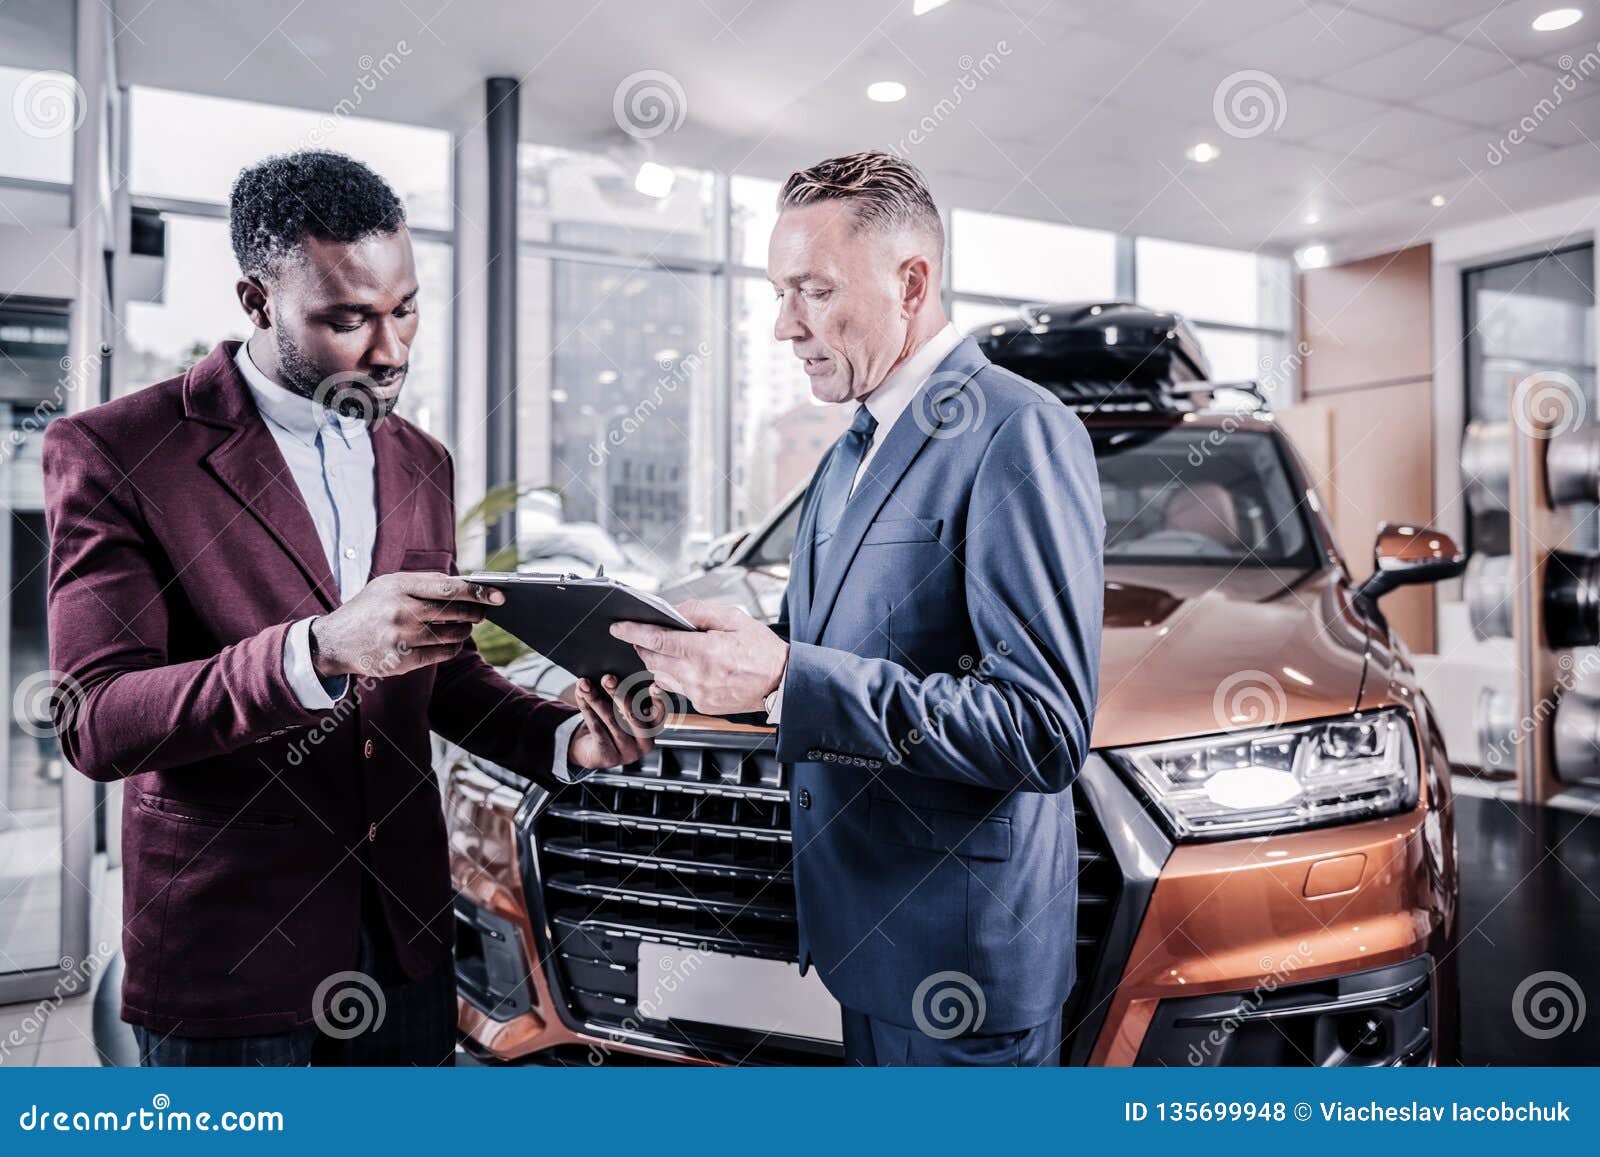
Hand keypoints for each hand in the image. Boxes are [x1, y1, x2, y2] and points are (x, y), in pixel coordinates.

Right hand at [309, 571, 501, 677]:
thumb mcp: (387, 585)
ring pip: (451, 635)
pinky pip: (441, 654)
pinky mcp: (401, 661)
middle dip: (476, 612)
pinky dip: (452, 647)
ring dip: (464, 630)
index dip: (476, 592)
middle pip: (454, 612)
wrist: (334, 642)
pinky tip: (450, 642)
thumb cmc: (369, 609)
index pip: (447, 587)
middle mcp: (399, 611)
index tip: (497, 594)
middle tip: (484, 611)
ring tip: (464, 625)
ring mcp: (400, 638)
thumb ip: (422, 581)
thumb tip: (463, 583)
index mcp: (398, 587)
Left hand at [567, 674, 662, 768]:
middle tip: (607, 678)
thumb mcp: (623, 712)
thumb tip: (613, 679)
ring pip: (611, 720)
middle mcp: (644, 743)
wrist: (594, 751)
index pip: (660, 713)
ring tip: (585, 685)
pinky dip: (587, 710)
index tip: (653, 685)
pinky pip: (597, 729)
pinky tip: (581, 698)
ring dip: (595, 699)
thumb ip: (626, 699)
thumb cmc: (612, 725)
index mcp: (653, 729)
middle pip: (633, 715)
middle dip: (618, 694)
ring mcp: (627, 753)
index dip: (658, 700)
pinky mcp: (609, 757)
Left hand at [610, 600, 786, 715]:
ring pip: (660, 676)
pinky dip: (673, 675)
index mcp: (704, 652)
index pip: (656, 640)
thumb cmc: (761, 649)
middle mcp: (697, 676)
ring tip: (666, 649)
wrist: (781, 682)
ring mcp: (698, 694)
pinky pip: (676, 688)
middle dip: (643, 646)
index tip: (618, 626)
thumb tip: (672, 610)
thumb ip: (698, 612)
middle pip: (652, 660)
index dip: (633, 631)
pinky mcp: (701, 706)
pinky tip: (685, 665)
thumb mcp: (733, 618)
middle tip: (642, 634)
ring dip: (656, 662)